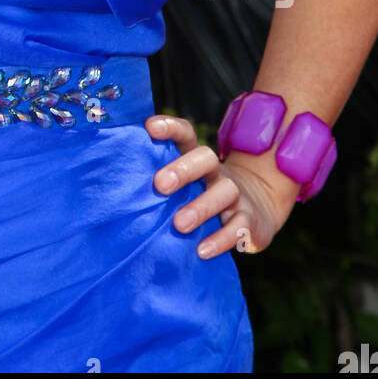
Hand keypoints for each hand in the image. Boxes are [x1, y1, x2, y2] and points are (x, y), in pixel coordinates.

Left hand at [145, 113, 298, 258]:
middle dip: (183, 170)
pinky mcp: (251, 222)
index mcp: (198, 160)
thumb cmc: (205, 197)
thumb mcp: (189, 184)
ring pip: (224, 192)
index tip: (150, 128)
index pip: (187, 135)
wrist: (259, 212)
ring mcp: (237, 196)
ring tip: (178, 224)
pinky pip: (239, 228)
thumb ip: (163, 180)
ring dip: (200, 207)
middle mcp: (218, 173)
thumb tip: (119, 184)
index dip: (171, 128)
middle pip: (206, 158)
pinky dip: (220, 240)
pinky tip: (202, 251)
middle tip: (159, 184)